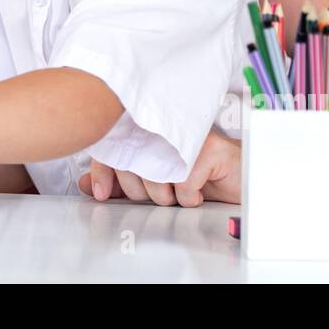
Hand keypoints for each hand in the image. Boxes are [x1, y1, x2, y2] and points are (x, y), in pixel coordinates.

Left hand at [76, 128, 240, 206]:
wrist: (240, 180)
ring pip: (156, 176)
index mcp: (150, 133)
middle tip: (158, 194)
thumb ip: (119, 183)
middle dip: (139, 191)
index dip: (104, 172)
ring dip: (167, 197)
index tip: (102, 194)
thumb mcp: (153, 184)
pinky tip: (199, 191)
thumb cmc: (197, 179)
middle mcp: (166, 130)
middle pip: (131, 164)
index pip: (115, 146)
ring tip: (179, 191)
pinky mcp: (210, 149)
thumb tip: (87, 184)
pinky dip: (190, 197)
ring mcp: (188, 137)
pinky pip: (184, 185)